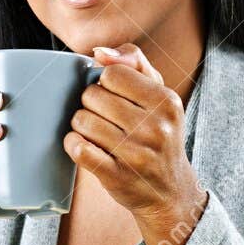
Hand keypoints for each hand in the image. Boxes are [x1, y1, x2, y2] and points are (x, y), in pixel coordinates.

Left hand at [64, 44, 207, 244]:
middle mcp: (154, 127)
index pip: (112, 73)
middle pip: (92, 96)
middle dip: (91, 104)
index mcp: (166, 102)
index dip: (105, 82)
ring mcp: (135, 154)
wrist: (170, 191)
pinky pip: (78, 149)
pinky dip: (73, 144)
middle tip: (103, 116)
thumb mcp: (160, 96)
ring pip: (82, 121)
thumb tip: (99, 53)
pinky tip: (83, 145)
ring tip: (96, 132)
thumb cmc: (160, 135)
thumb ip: (134, 63)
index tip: (113, 95)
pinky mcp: (116, 176)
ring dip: (81, 125)